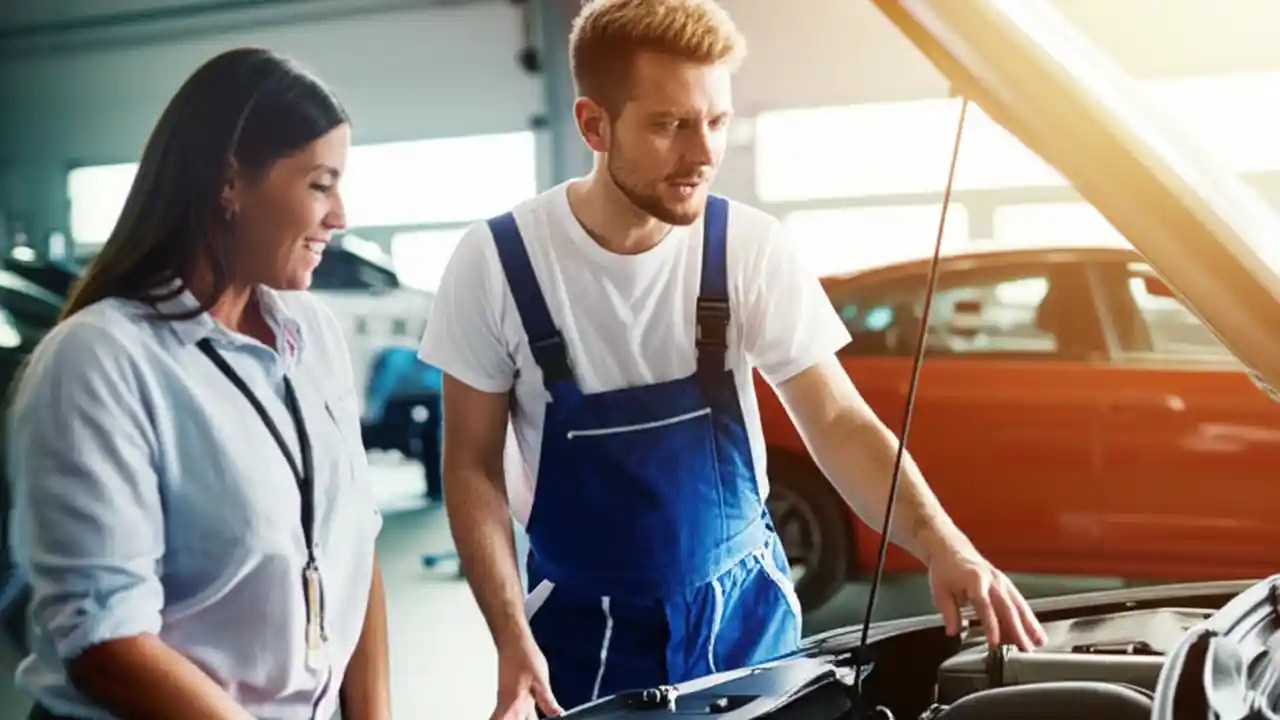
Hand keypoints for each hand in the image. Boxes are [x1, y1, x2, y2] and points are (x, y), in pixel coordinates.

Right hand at [491, 637, 563, 719]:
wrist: (514, 642)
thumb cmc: (524, 657)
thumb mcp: (540, 680)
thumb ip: (547, 701)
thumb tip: (557, 715)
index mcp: (514, 704)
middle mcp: (508, 705)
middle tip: (537, 718)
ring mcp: (509, 701)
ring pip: (516, 719)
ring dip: (524, 719)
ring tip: (537, 716)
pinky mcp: (512, 695)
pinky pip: (518, 713)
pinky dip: (526, 716)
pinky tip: (534, 715)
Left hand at [927, 544, 1047, 650]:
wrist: (951, 550)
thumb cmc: (946, 570)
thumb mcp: (939, 591)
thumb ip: (949, 613)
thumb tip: (953, 631)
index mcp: (974, 580)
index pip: (985, 606)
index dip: (991, 626)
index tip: (995, 643)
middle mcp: (992, 580)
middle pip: (1008, 607)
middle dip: (1018, 629)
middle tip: (1025, 648)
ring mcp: (1002, 581)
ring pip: (1019, 604)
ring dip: (1030, 624)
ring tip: (1039, 641)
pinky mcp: (1006, 584)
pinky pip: (1020, 601)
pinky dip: (1028, 617)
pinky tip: (1035, 630)